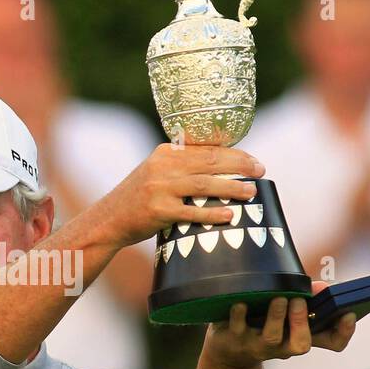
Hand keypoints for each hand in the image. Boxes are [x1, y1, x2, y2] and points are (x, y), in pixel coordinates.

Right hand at [92, 145, 264, 248]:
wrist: (108, 219)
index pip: (206, 149)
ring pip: (205, 185)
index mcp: (165, 152)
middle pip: (210, 162)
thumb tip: (221, 166)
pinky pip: (192, 213)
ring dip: (232, 188)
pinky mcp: (158, 211)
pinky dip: (213, 214)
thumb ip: (182, 167)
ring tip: (251, 192)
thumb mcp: (156, 172)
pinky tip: (230, 215)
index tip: (254, 160)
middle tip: (261, 171)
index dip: (234, 154)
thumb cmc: (139, 198)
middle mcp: (163, 166)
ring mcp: (160, 189)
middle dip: (240, 166)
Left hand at [200, 281, 357, 368]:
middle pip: (301, 344)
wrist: (227, 347)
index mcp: (301, 336)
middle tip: (300, 300)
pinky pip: (237, 328)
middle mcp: (283, 346)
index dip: (344, 332)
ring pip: (271, 338)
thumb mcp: (285, 311)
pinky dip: (239, 315)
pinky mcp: (233, 339)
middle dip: (301, 322)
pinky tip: (241, 303)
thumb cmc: (262, 322)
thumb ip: (305, 298)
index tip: (349, 314)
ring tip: (279, 298)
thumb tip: (318, 286)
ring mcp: (257, 345)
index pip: (332, 342)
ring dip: (277, 317)